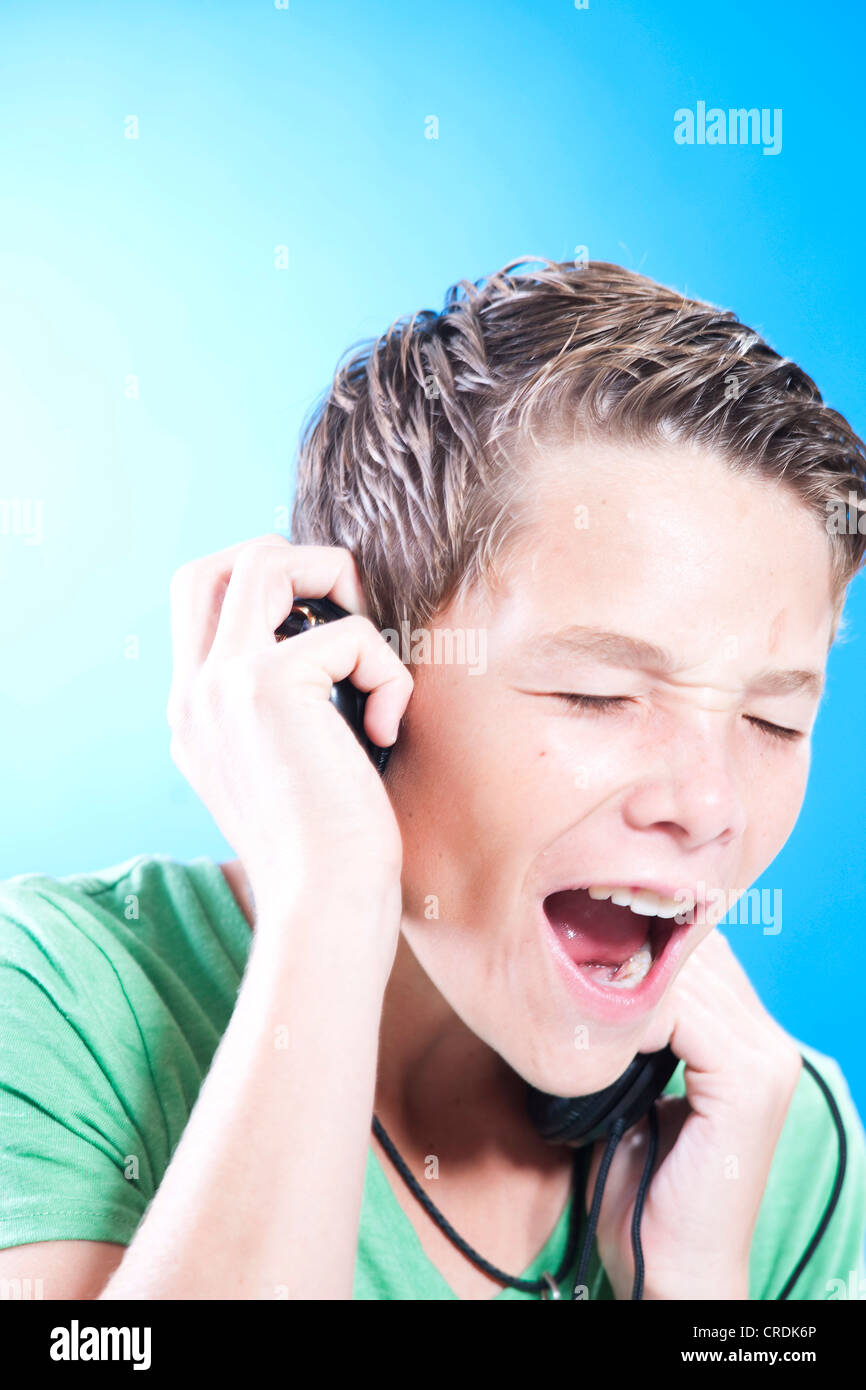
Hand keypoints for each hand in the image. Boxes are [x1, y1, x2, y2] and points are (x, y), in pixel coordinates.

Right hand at [166, 535, 412, 973]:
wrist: (325, 908)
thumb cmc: (330, 853)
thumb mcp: (289, 770)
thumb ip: (284, 711)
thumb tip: (333, 653)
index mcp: (194, 715)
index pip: (199, 602)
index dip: (265, 589)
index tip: (324, 630)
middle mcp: (193, 694)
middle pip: (217, 563)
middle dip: (292, 564)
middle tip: (347, 614)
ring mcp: (221, 684)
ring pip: (264, 560)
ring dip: (334, 584)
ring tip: (367, 657)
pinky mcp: (267, 685)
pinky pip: (350, 632)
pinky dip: (387, 674)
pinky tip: (385, 731)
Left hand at [585, 929, 801, 1299]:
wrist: (668, 1265)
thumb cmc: (639, 1182)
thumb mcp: (632, 1088)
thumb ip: (633, 1032)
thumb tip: (585, 972)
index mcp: (749, 1036)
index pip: (695, 953)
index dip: (634, 950)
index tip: (575, 962)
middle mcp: (769, 1040)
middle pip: (691, 956)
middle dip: (626, 960)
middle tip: (564, 976)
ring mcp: (767, 1060)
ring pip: (684, 979)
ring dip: (623, 988)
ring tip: (576, 1009)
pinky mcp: (749, 1084)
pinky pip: (686, 1016)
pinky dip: (636, 1020)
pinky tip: (600, 1043)